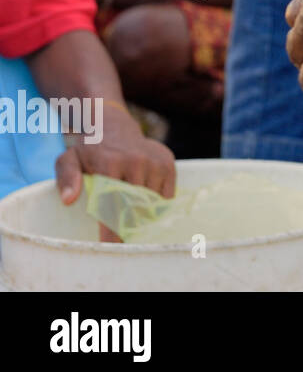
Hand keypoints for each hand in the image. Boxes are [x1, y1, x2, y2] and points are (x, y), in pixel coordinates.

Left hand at [57, 104, 175, 240]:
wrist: (111, 124)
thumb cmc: (87, 149)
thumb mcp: (68, 159)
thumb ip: (66, 178)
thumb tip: (68, 200)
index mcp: (110, 163)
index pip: (113, 204)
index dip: (113, 229)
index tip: (112, 246)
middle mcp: (136, 162)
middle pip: (135, 207)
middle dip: (129, 224)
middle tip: (123, 235)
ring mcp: (154, 162)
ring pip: (153, 202)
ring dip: (143, 213)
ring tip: (132, 215)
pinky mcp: (168, 162)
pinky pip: (166, 195)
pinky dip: (156, 202)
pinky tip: (144, 199)